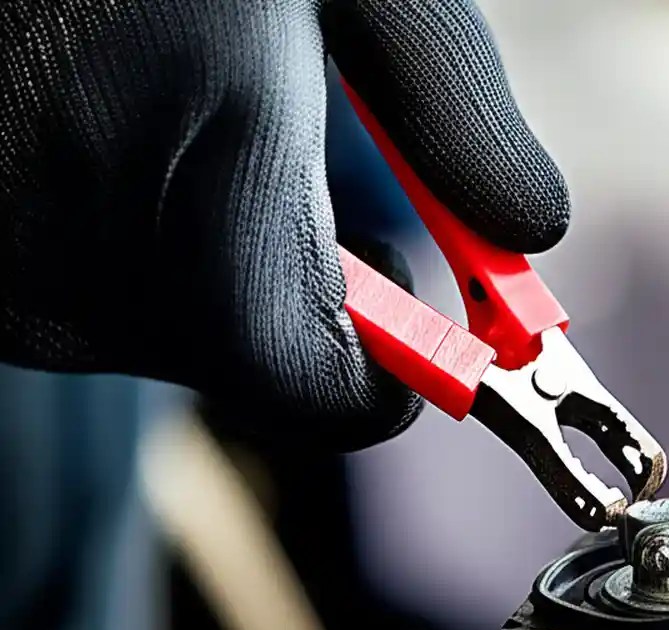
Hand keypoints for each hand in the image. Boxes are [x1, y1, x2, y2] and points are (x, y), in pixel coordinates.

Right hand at [0, 0, 567, 450]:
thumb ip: (458, 114)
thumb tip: (534, 231)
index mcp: (208, 182)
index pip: (322, 391)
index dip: (394, 375)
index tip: (431, 332)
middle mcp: (92, 259)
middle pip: (260, 368)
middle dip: (311, 300)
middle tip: (305, 188)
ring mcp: (19, 280)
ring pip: (181, 338)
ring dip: (223, 269)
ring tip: (196, 131)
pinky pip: (102, 306)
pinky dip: (145, 254)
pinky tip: (132, 146)